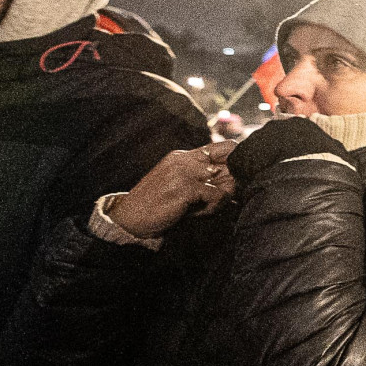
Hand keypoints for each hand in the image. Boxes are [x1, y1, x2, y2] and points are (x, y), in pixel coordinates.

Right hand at [110, 141, 236, 237]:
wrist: (129, 218)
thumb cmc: (156, 204)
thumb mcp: (178, 183)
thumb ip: (201, 177)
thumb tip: (234, 179)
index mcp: (182, 156)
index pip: (221, 147)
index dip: (235, 161)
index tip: (233, 179)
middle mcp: (183, 159)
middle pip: (229, 162)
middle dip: (229, 184)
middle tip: (216, 200)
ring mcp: (183, 172)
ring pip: (226, 180)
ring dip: (220, 198)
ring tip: (204, 208)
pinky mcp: (184, 188)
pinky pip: (217, 195)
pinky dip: (214, 207)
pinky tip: (199, 213)